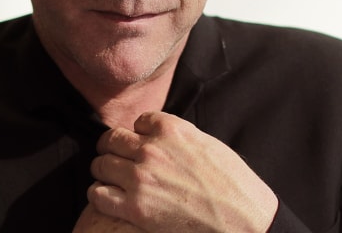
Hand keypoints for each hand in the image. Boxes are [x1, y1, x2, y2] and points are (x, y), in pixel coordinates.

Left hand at [88, 111, 277, 232]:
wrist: (242, 219)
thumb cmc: (232, 183)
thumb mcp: (206, 143)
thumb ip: (178, 136)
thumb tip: (158, 135)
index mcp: (170, 129)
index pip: (137, 121)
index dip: (137, 134)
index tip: (140, 144)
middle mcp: (151, 149)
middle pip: (111, 139)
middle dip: (111, 148)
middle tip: (114, 157)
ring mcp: (140, 178)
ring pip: (100, 165)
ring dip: (103, 170)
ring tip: (110, 179)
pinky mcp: (136, 208)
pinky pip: (99, 194)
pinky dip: (100, 194)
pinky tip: (109, 197)